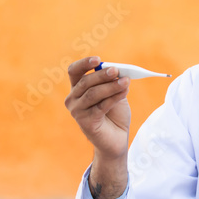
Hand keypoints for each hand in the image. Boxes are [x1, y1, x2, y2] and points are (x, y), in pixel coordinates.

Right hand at [65, 57, 130, 198]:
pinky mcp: (85, 122)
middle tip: (117, 71)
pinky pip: (101, 106)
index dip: (84, 64)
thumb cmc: (114, 113)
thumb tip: (117, 69)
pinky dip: (113, 98)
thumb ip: (113, 81)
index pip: (74, 71)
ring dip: (111, 86)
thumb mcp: (114, 92)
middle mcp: (73, 99)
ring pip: (93, 94)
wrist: (117, 138)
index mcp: (77, 88)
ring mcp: (77, 112)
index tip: (97, 60)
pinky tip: (123, 93)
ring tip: (126, 82)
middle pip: (85, 82)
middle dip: (102, 75)